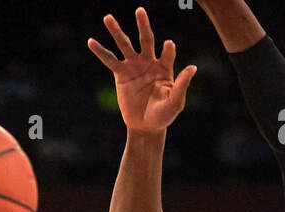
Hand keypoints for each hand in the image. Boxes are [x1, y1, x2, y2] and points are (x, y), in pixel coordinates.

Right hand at [89, 8, 195, 132]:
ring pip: (125, 45)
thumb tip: (193, 68)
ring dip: (116, 31)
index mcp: (164, 67)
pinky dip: (100, 51)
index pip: (167, 53)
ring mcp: (134, 66)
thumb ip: (182, 85)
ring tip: (107, 18)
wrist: (146, 126)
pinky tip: (91, 42)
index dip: (168, 50)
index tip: (168, 45)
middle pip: (146, 39)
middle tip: (140, 11)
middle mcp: (149, 62)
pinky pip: (109, 60)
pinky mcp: (121, 74)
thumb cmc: (164, 114)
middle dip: (143, 25)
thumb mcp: (175, 102)